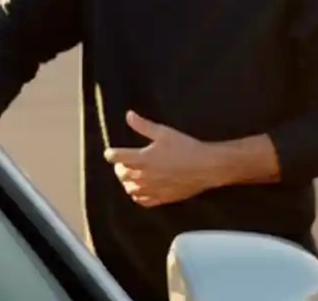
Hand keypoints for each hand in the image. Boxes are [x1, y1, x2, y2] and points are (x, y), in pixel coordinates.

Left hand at [103, 110, 218, 207]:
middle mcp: (144, 176)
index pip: (116, 157)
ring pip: (130, 189)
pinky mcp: (161, 198)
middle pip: (121, 174)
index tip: (111, 152)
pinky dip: (137, 195)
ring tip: (131, 175)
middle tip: (122, 162)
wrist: (206, 167)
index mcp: (142, 158)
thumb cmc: (185, 147)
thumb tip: (128, 115)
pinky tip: (141, 189)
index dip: (111, 154)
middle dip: (118, 167)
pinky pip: (142, 201)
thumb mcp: (163, 132)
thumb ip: (143, 125)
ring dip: (127, 181)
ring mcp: (152, 189)